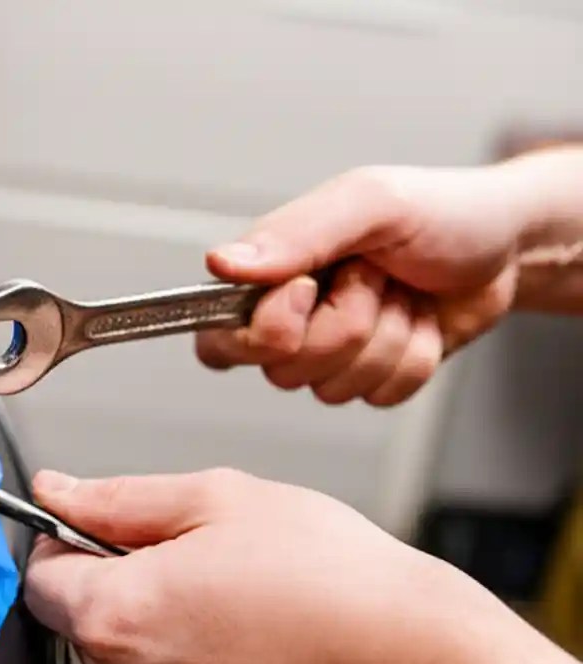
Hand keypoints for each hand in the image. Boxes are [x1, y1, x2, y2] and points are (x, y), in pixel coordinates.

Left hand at [24, 469, 582, 663]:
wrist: (411, 655)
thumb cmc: (331, 579)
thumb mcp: (215, 499)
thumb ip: (116, 497)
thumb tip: (58, 493)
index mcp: (116, 616)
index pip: (37, 576)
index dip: (64, 539)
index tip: (102, 524)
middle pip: (78, 617)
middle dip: (113, 577)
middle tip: (187, 550)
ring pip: (122, 654)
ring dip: (153, 617)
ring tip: (227, 591)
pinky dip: (186, 655)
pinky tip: (241, 629)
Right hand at [196, 163, 527, 405]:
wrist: (508, 244)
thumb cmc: (438, 211)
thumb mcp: (369, 203)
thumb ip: (295, 233)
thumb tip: (221, 264)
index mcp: (270, 273)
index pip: (218, 338)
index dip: (264, 331)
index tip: (309, 291)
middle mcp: (289, 318)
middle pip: (285, 369)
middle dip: (347, 326)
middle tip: (375, 278)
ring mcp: (330, 352)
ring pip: (334, 388)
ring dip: (387, 339)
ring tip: (402, 294)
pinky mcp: (371, 376)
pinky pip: (380, 396)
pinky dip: (414, 359)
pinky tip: (421, 321)